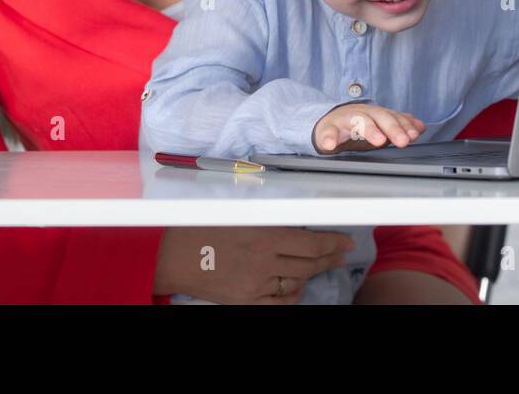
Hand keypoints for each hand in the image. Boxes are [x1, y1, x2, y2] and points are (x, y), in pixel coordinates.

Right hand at [153, 226, 355, 303]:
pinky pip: (280, 303)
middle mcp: (265, 261)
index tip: (346, 241)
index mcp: (264, 235)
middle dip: (329, 258)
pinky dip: (292, 295)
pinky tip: (296, 288)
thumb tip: (298, 225)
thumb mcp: (239, 216)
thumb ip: (269, 222)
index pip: (311, 242)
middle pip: (310, 263)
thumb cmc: (202, 228)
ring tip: (320, 266)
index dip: (333, 242)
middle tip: (341, 254)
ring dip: (312, 274)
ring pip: (297, 282)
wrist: (173, 256)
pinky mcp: (246, 300)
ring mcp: (256, 284)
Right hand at [313, 103, 425, 152]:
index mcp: (374, 114)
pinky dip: (328, 138)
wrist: (326, 123)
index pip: (393, 117)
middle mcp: (361, 113)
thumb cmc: (355, 125)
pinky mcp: (327, 129)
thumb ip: (398, 125)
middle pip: (379, 116)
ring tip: (379, 140)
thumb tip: (420, 127)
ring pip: (357, 121)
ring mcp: (344, 120)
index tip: (414, 135)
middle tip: (403, 141)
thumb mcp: (378, 125)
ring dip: (369, 129)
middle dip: (393, 128)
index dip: (404, 125)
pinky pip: (327, 132)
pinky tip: (330, 144)